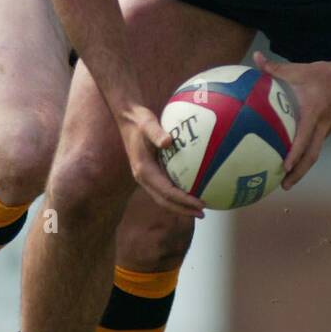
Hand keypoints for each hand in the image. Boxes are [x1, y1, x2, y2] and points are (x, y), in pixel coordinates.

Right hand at [117, 104, 208, 219]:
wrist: (127, 118)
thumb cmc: (140, 120)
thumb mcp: (148, 124)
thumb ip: (156, 133)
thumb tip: (168, 142)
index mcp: (143, 170)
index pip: (166, 192)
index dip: (183, 200)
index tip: (199, 204)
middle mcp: (143, 177)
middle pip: (164, 201)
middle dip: (183, 209)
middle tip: (203, 213)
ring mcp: (146, 176)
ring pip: (163, 197)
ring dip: (180, 205)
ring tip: (198, 209)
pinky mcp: (150, 172)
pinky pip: (164, 189)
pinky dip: (177, 195)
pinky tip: (191, 192)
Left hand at [254, 51, 330, 188]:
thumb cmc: (326, 74)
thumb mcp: (300, 70)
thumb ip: (276, 67)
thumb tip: (256, 58)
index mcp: (313, 116)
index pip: (304, 140)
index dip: (294, 156)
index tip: (283, 168)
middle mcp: (322, 127)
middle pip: (311, 157)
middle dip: (298, 174)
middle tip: (285, 186)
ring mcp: (327, 129)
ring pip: (315, 154)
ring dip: (303, 168)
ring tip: (288, 180)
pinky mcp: (329, 128)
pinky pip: (317, 146)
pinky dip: (307, 156)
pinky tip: (297, 159)